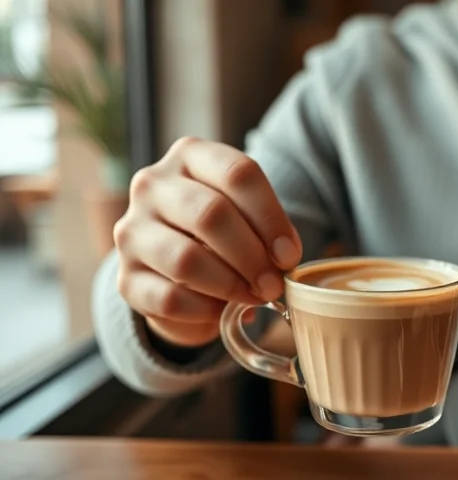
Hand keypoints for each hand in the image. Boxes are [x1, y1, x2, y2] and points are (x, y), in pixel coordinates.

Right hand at [114, 137, 302, 347]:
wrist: (173, 266)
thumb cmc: (222, 232)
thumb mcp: (246, 215)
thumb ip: (266, 229)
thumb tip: (283, 258)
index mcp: (190, 156)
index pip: (238, 174)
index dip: (271, 218)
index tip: (289, 254)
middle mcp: (152, 185)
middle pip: (211, 214)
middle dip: (252, 255)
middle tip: (274, 283)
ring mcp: (131, 230)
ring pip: (186, 259)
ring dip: (231, 284)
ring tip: (255, 296)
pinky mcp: (125, 278)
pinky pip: (169, 298)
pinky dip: (205, 309)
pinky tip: (222, 310)